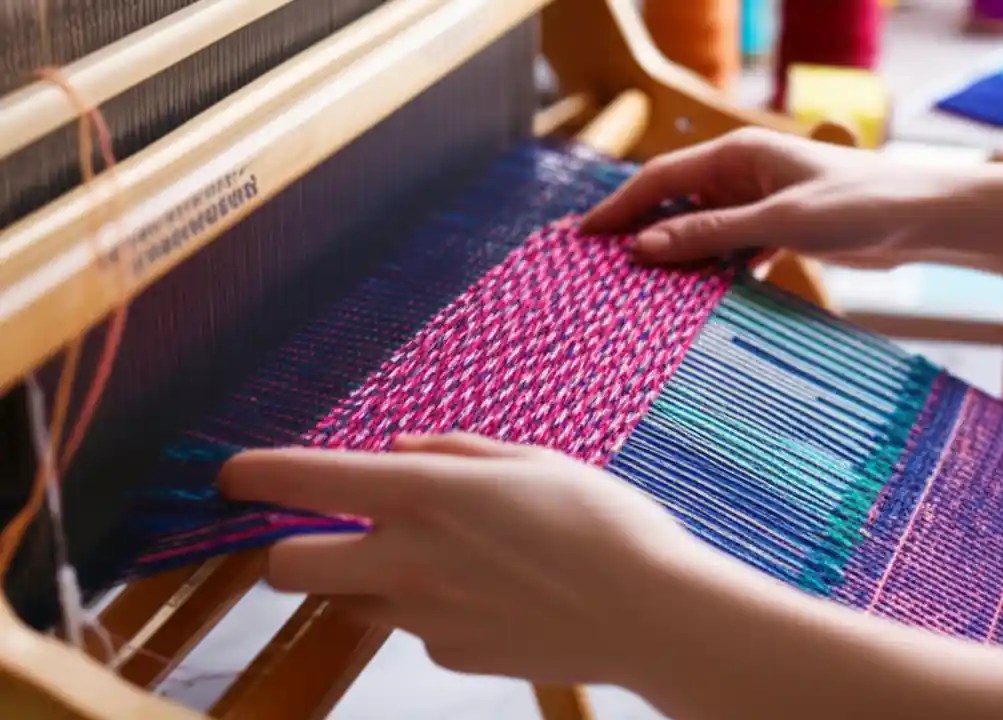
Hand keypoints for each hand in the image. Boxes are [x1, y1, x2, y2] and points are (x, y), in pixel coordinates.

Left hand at [218, 433, 709, 685]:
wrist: (651, 612)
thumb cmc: (602, 521)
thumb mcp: (529, 460)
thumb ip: (450, 453)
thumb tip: (394, 454)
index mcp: (424, 495)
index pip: (302, 482)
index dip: (251, 475)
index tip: (231, 475)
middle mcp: (406, 560)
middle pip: (286, 568)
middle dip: (290, 549)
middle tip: (330, 534)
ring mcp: (423, 618)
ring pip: (349, 601)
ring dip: (366, 579)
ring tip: (445, 559)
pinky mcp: (449, 655)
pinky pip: (412, 629)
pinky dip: (429, 610)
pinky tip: (491, 595)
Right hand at [581, 127, 970, 267]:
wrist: (924, 216)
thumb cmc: (859, 204)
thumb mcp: (778, 220)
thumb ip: (710, 234)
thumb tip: (643, 248)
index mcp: (736, 154)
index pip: (659, 179)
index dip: (618, 208)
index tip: (583, 238)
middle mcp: (742, 173)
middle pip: (674, 204)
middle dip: (640, 234)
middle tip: (601, 270)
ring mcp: (760, 202)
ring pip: (701, 231)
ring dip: (677, 258)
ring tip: (640, 293)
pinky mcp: (779, 229)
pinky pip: (730, 250)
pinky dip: (713, 272)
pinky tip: (696, 300)